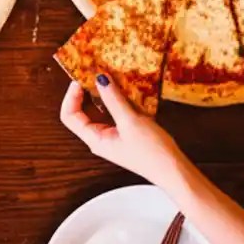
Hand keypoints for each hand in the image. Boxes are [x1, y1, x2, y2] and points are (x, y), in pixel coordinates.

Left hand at [59, 79, 185, 187]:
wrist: (174, 171)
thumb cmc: (152, 152)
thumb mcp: (131, 121)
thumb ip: (113, 99)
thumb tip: (100, 79)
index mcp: (95, 139)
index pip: (70, 116)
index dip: (71, 96)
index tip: (79, 78)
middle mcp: (99, 138)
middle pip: (81, 111)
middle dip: (84, 92)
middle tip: (92, 73)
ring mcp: (111, 135)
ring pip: (98, 110)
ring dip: (100, 94)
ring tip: (107, 76)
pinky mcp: (124, 132)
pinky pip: (113, 112)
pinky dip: (114, 99)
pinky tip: (122, 88)